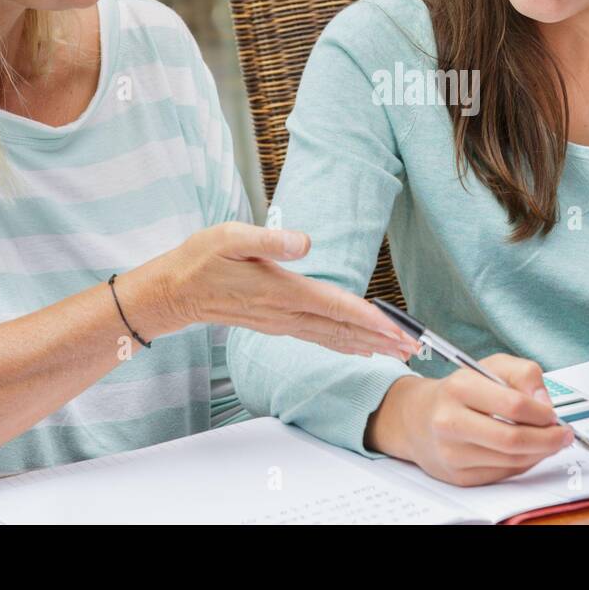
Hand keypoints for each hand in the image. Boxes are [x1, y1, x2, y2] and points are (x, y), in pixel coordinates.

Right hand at [138, 222, 419, 358]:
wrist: (174, 292)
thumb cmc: (200, 260)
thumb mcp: (230, 238)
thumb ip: (268, 240)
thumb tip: (304, 243)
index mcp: (282, 290)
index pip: (335, 307)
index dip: (369, 319)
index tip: (397, 329)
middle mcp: (286, 313)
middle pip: (342, 330)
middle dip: (380, 339)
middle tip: (414, 347)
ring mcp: (282, 323)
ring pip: (333, 338)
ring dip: (367, 344)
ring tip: (398, 351)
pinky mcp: (277, 324)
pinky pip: (319, 338)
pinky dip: (344, 343)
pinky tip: (359, 348)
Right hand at [365, 353, 575, 485]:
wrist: (417, 417)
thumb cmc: (460, 390)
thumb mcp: (490, 366)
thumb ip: (524, 374)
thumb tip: (545, 403)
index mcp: (460, 388)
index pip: (513, 405)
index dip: (542, 414)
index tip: (554, 415)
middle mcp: (451, 422)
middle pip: (513, 439)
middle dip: (548, 440)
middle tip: (563, 435)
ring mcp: (452, 453)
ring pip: (511, 461)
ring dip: (539, 453)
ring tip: (548, 442)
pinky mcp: (458, 476)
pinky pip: (503, 474)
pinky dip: (522, 464)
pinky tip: (526, 452)